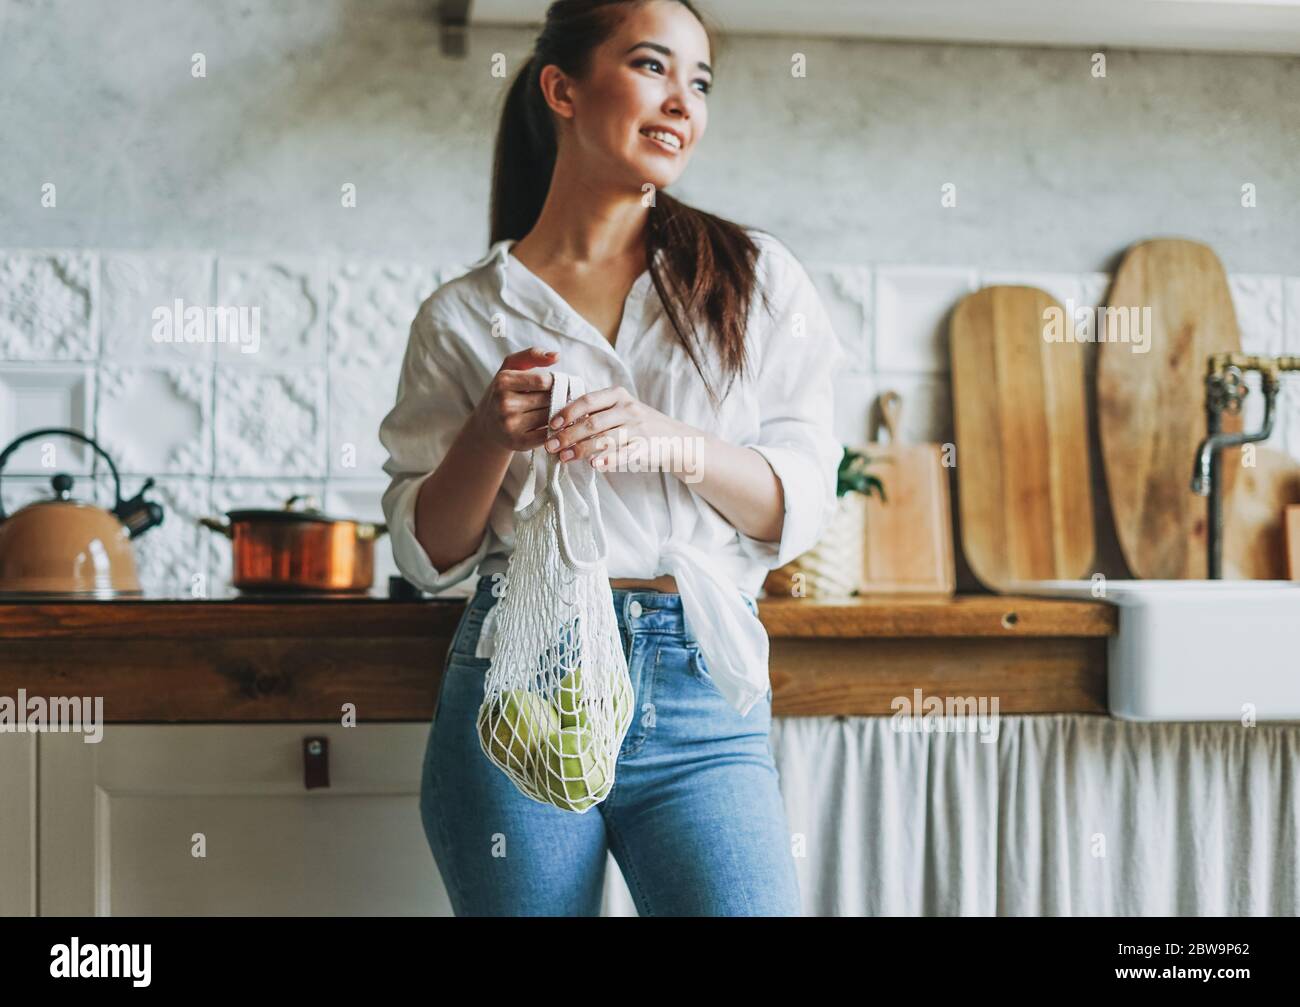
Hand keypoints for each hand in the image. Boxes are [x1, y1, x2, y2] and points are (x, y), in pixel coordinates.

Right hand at [471, 346, 559, 451]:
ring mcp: (510, 425)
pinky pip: (547, 435)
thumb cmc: (504, 391)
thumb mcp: (511, 367)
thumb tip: (556, 356)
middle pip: (548, 399)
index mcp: (503, 382)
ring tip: (558, 411)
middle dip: (558, 398)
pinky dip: (555, 430)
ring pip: (550, 417)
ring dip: (559, 414)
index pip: (543, 381)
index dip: (555, 383)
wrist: (487, 426)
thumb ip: (533, 355)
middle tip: (561, 399)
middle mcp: (504, 403)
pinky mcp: (518, 443)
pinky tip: (554, 425)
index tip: (556, 385)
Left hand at [542, 383, 681, 470]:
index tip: (551, 425)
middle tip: (551, 446)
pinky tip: (595, 465)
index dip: (567, 413)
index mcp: (618, 395)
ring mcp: (638, 428)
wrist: (673, 438)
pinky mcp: (645, 447)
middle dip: (568, 435)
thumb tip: (560, 422)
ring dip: (581, 449)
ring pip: (604, 439)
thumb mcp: (619, 409)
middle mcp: (628, 409)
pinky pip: (624, 454)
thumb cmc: (637, 424)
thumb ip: (595, 412)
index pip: (587, 401)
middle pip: (592, 422)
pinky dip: (609, 460)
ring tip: (564, 458)